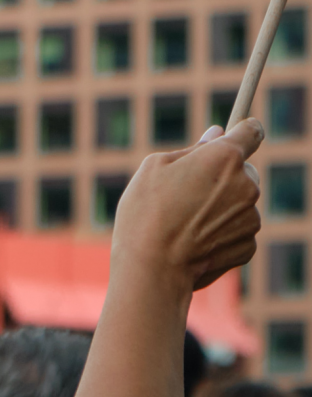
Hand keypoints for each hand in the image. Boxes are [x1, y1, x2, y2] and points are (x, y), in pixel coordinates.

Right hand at [112, 118, 261, 294]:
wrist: (152, 267)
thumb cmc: (145, 212)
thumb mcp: (154, 167)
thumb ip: (191, 149)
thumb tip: (216, 135)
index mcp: (224, 157)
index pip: (251, 131)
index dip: (243, 130)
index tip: (237, 133)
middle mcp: (246, 184)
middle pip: (243, 171)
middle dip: (223, 176)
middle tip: (188, 191)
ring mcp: (250, 217)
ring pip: (240, 202)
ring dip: (221, 206)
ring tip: (185, 221)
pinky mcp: (248, 245)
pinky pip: (237, 230)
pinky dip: (220, 232)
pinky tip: (194, 240)